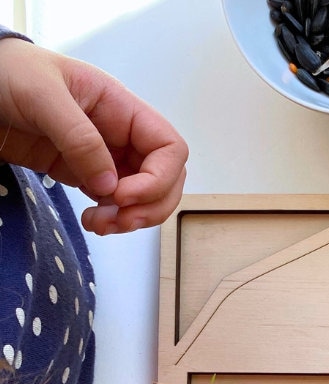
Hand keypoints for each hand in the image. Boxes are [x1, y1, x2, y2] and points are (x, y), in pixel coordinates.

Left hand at [0, 37, 186, 234]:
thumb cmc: (7, 72)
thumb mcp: (42, 95)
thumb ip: (80, 138)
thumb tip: (110, 185)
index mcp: (120, 107)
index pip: (169, 148)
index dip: (159, 178)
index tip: (123, 194)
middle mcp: (121, 134)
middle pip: (166, 179)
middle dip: (149, 205)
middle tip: (119, 219)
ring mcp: (106, 157)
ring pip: (145, 197)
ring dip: (131, 218)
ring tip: (100, 224)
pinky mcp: (87, 174)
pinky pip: (117, 204)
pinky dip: (113, 220)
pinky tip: (93, 221)